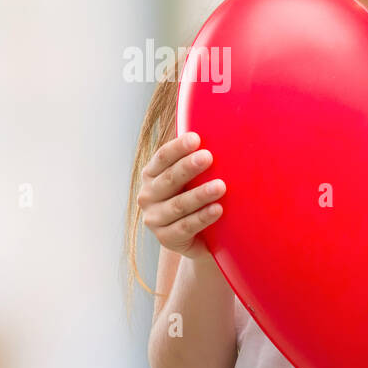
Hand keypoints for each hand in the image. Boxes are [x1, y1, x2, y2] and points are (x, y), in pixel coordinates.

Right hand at [138, 131, 225, 259]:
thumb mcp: (190, 178)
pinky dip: (202, 217)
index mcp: (151, 174)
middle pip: (169, 179)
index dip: (178, 148)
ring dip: (200, 194)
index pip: (162, 157)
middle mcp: (147, 195)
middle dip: (188, 167)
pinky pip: (186, 227)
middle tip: (208, 157)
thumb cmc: (193, 198)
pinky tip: (217, 209)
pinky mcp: (166, 238)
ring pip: (178, 204)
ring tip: (220, 186)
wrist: (195, 238)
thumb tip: (218, 129)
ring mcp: (154, 219)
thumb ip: (194, 158)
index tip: (196, 138)